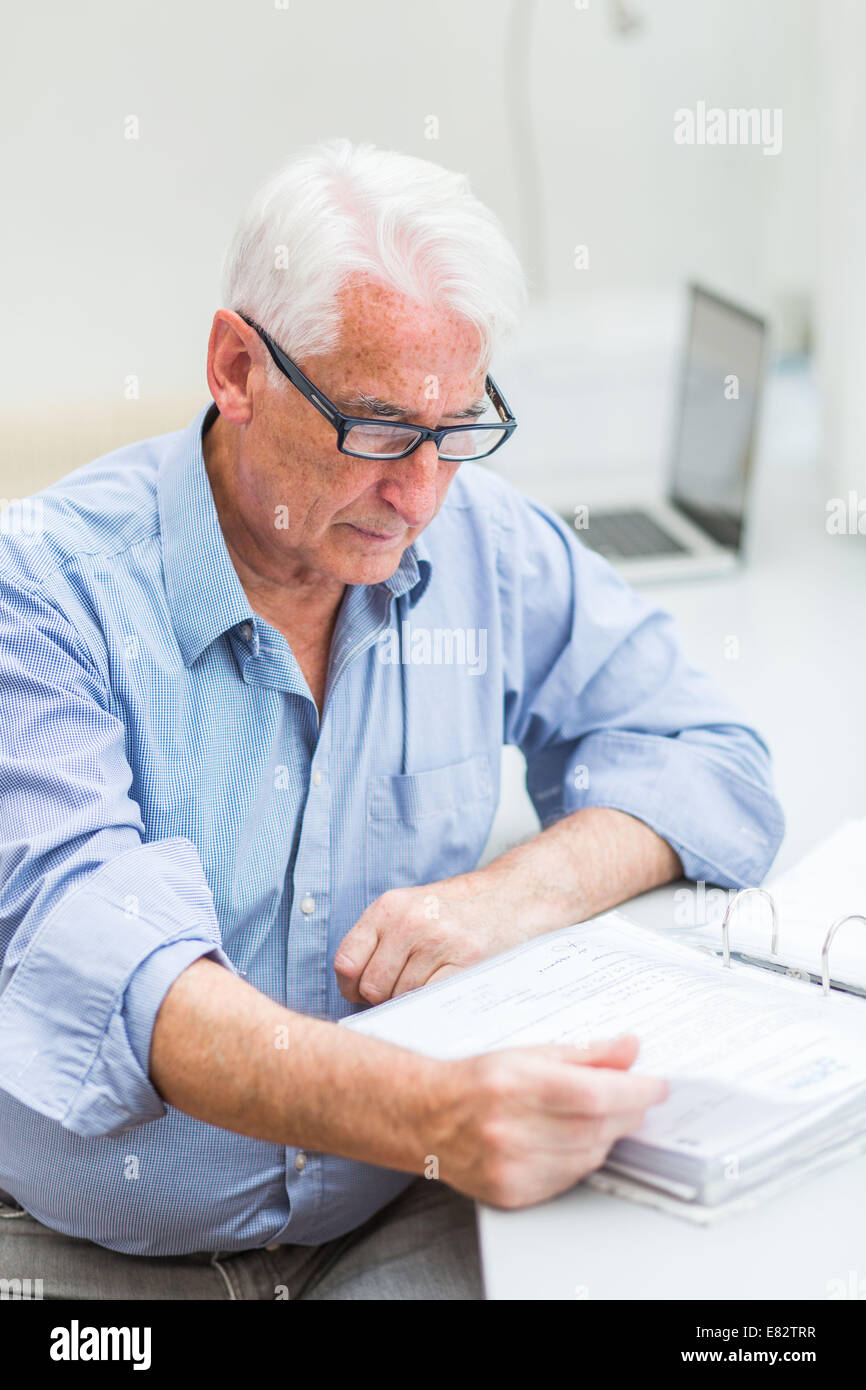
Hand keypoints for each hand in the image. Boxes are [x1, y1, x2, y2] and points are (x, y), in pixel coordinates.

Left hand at [334, 872, 516, 1004]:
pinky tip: (444, 991)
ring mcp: (438, 942)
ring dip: (412, 1000)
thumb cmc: (457, 912)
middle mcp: (409, 922)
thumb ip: (381, 941)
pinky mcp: (465, 961)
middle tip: (407, 989)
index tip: (364, 992)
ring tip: (432, 981)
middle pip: (372, 987)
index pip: (346, 962)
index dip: (351, 987)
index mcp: (388, 907)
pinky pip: (429, 1000)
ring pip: (401, 998)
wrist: (513, 897)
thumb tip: (355, 992)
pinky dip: (432, 1004)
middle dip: (385, 998)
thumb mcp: (411, 909)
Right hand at [433, 1035, 668, 1207]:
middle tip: (633, 1097)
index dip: (636, 1090)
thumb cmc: (479, 1081)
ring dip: (606, 1135)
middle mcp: (511, 1129)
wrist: (427, 1117)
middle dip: (627, 1111)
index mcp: (516, 1084)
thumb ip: (586, 1054)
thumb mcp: (530, 1053)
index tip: (657, 1086)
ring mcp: (511, 1166)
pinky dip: (582, 1158)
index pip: (596, 1094)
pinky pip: (570, 1178)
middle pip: (598, 1127)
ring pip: (589, 1156)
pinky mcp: (513, 1192)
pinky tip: (571, 1140)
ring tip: (595, 1115)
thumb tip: (630, 1047)